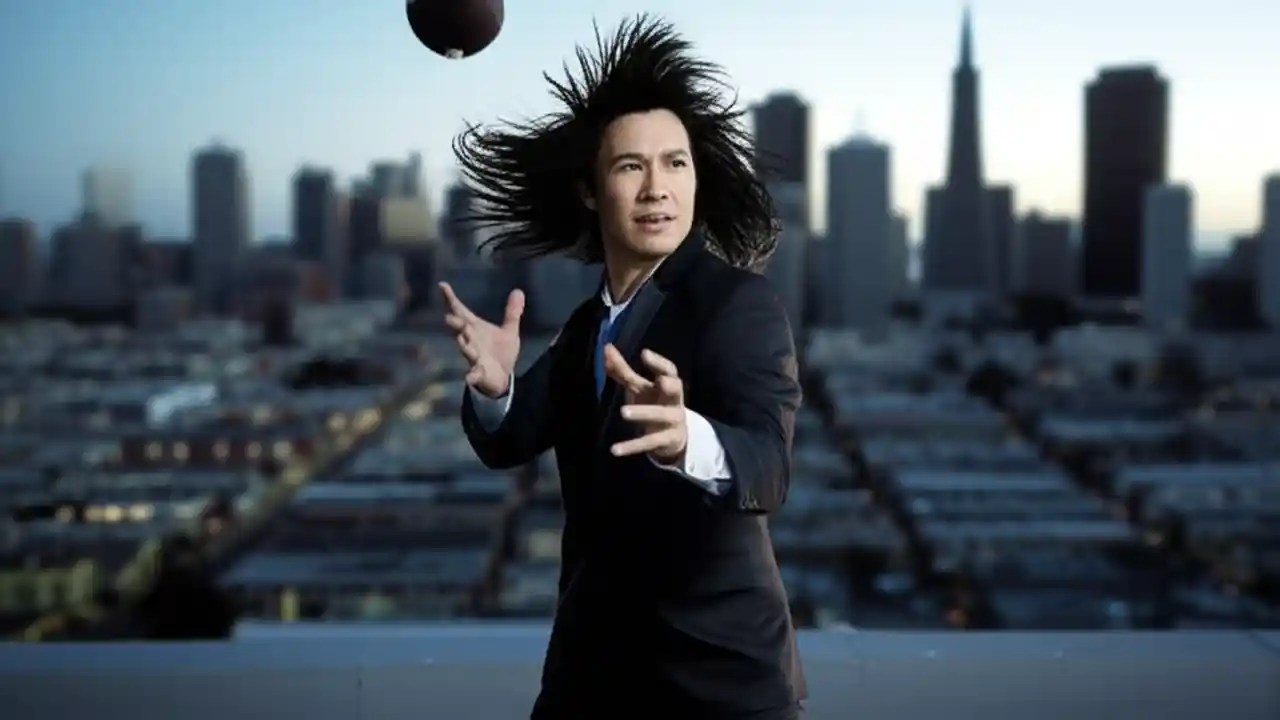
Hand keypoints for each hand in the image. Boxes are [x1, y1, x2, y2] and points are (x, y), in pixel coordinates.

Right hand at [439, 282, 522, 398]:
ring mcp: (473, 356)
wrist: (502, 377)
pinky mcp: (479, 372)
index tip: (442, 285)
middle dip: (456, 323)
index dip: (451, 299)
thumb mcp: (509, 331)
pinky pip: (474, 374)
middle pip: (460, 329)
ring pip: (466, 349)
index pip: (461, 311)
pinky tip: (469, 377)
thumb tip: (519, 291)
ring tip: (461, 338)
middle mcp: (471, 340)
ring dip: (463, 344)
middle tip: (450, 317)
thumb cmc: (500, 352)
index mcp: (475, 328)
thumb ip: (512, 313)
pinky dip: (471, 375)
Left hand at [603, 346, 686, 464]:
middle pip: (675, 390)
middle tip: (660, 381)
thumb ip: (623, 370)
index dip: (658, 362)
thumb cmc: (654, 403)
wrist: (674, 437)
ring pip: (659, 416)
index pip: (669, 370)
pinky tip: (614, 449)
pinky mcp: (665, 440)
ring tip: (623, 412)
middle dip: (669, 385)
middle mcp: (673, 400)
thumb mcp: (640, 388)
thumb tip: (606, 348)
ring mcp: (672, 421)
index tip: (644, 354)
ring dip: (642, 413)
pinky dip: (631, 446)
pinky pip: (647, 443)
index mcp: (668, 384)